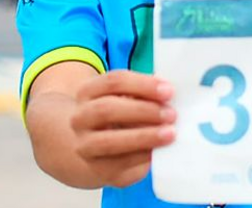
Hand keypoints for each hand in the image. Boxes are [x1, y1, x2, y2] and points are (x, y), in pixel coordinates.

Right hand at [68, 70, 175, 187]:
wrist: (98, 147)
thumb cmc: (121, 114)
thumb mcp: (129, 98)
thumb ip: (146, 94)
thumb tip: (170, 96)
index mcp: (88, 92)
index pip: (113, 82)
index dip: (143, 85)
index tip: (169, 91)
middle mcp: (80, 119)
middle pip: (106, 109)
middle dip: (142, 111)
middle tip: (171, 114)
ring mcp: (85, 146)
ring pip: (109, 142)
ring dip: (143, 137)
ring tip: (169, 133)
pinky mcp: (98, 169)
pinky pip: (120, 165)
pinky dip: (143, 157)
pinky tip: (160, 152)